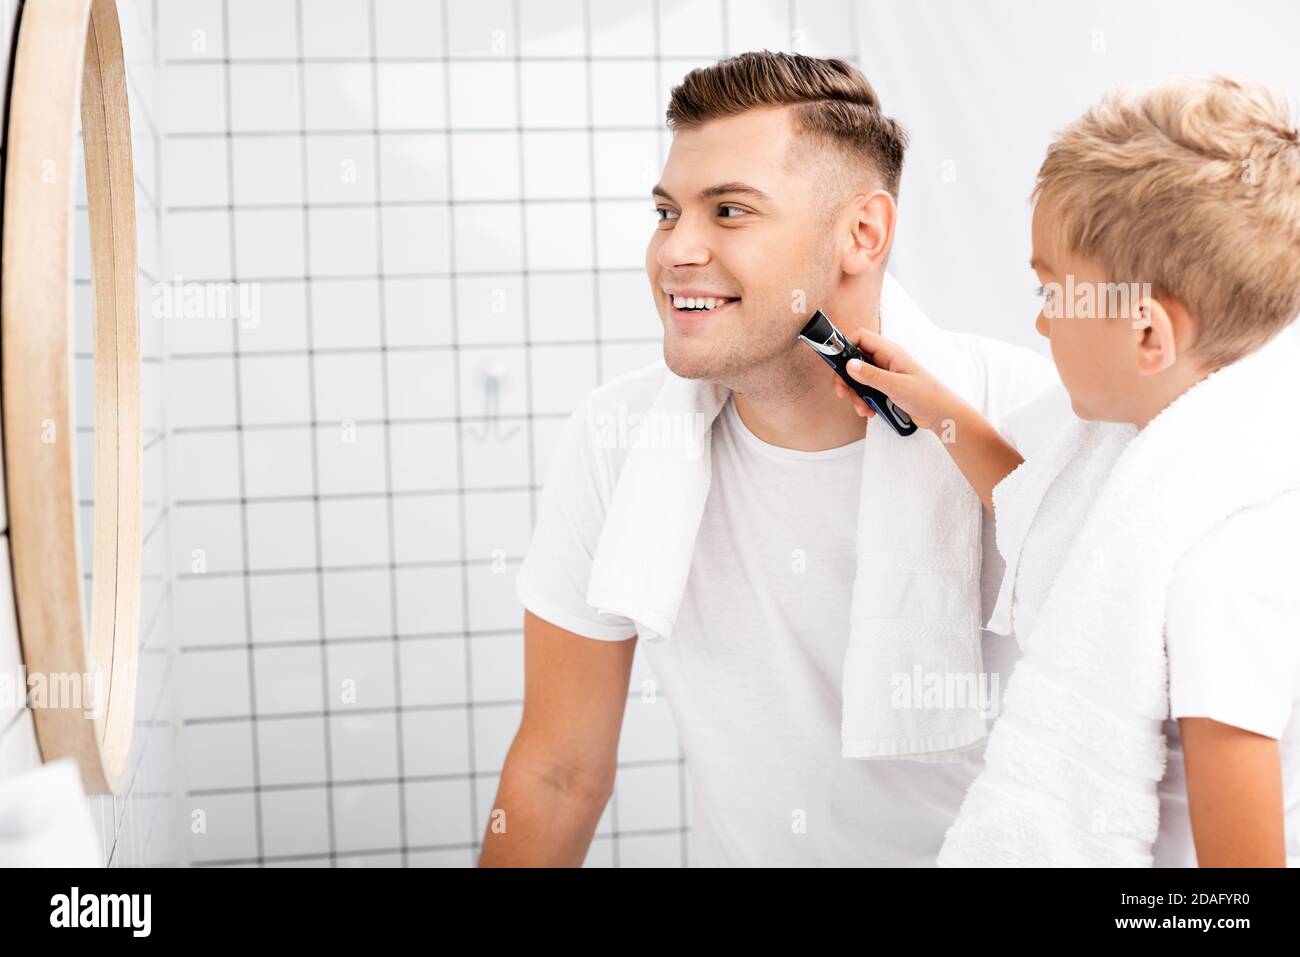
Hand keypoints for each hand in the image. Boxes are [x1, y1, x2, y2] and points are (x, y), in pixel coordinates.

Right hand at [831, 327, 954, 432]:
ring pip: (859, 379)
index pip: (859, 338)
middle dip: (846, 378)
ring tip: (864, 409)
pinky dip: (864, 402)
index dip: (844, 347)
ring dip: (856, 395)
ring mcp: (885, 374)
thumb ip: (871, 375)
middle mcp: (885, 360)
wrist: (942, 415)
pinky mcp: (885, 388)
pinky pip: (867, 391)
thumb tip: (849, 365)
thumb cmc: (927, 396)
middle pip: (854, 361)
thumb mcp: (896, 386)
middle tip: (843, 393)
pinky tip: (870, 412)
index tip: (834, 364)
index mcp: (889, 352)